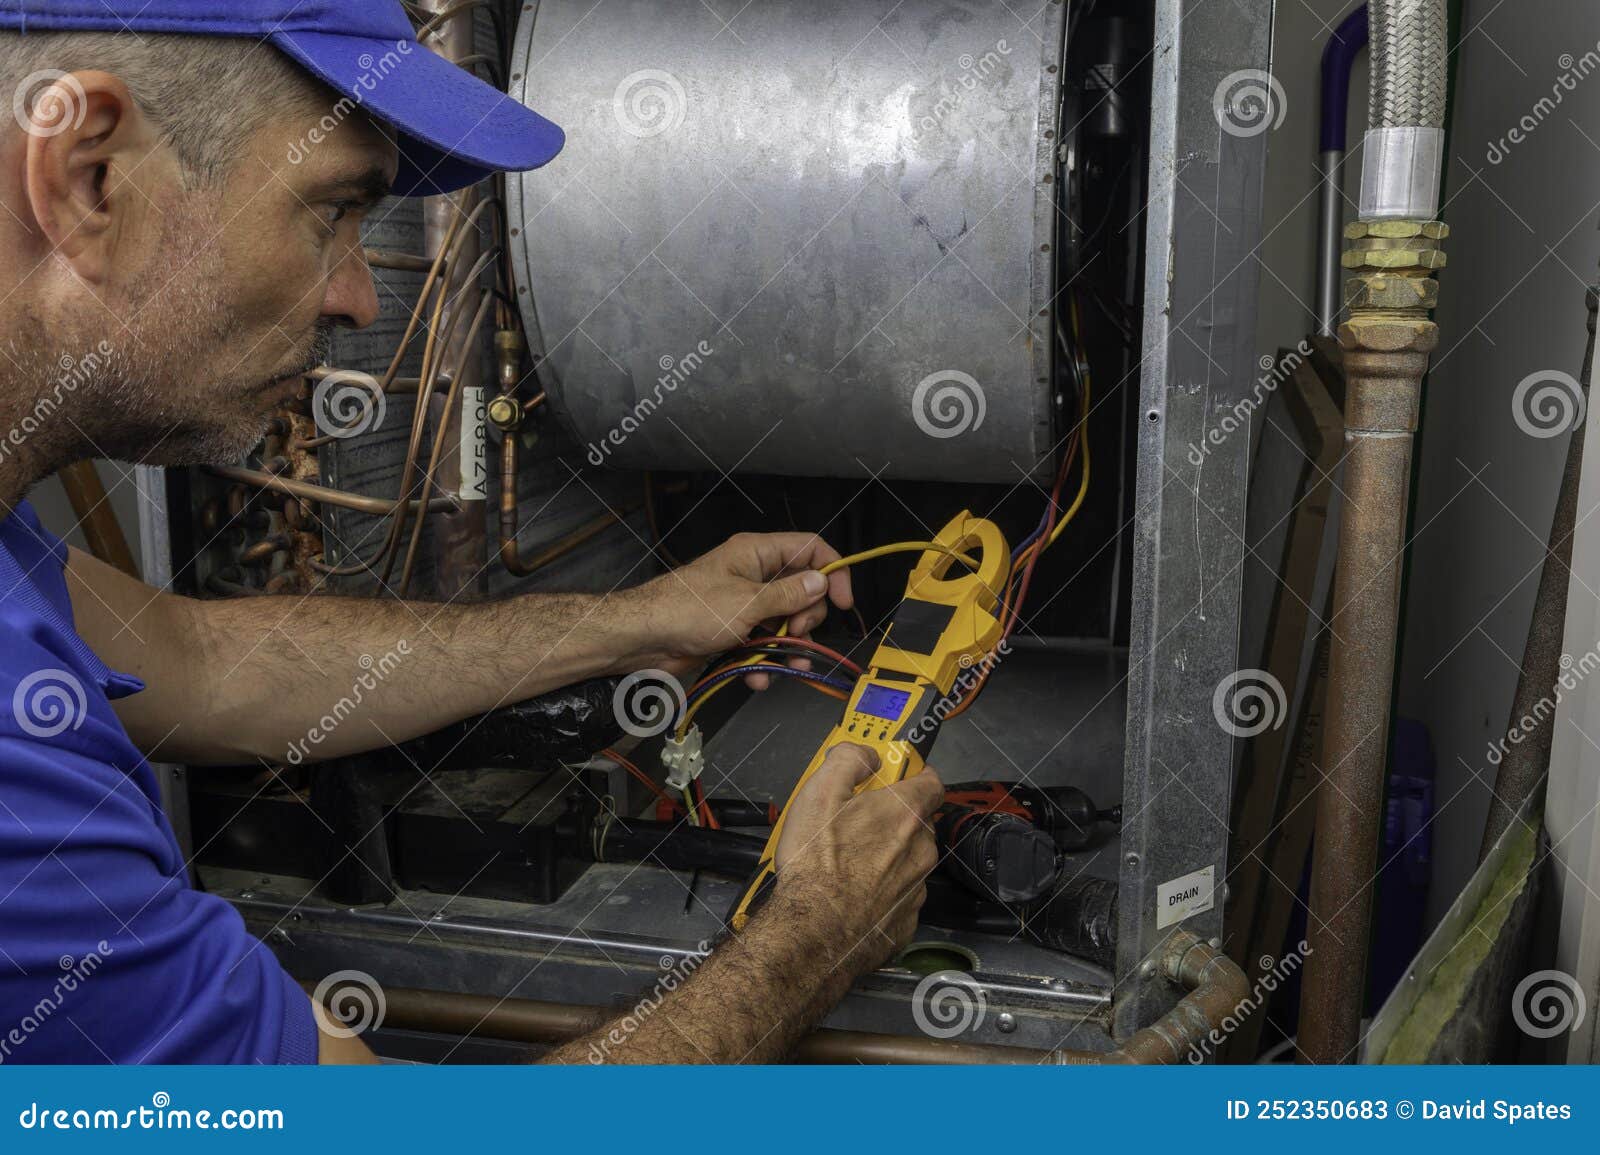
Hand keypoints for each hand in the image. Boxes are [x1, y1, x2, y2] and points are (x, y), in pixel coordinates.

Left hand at [624, 532, 853, 686]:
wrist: (645, 639)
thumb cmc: (687, 610)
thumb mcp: (748, 603)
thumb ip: (789, 595)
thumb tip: (820, 583)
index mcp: (756, 553)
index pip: (810, 549)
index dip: (832, 571)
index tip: (843, 601)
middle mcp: (753, 574)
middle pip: (802, 590)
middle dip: (806, 616)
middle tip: (797, 631)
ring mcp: (743, 603)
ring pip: (784, 621)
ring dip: (789, 645)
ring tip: (788, 662)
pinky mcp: (733, 630)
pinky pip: (762, 642)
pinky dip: (764, 660)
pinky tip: (758, 675)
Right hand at [772, 743, 941, 974]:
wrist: (814, 933)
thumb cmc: (817, 863)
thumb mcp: (821, 792)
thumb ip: (849, 760)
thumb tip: (868, 754)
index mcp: (906, 814)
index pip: (932, 782)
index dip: (914, 775)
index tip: (894, 777)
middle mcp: (922, 850)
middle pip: (917, 824)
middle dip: (893, 820)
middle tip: (856, 823)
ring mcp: (917, 890)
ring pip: (909, 862)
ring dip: (888, 858)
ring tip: (847, 866)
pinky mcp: (906, 923)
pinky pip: (899, 898)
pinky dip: (882, 894)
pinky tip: (853, 897)